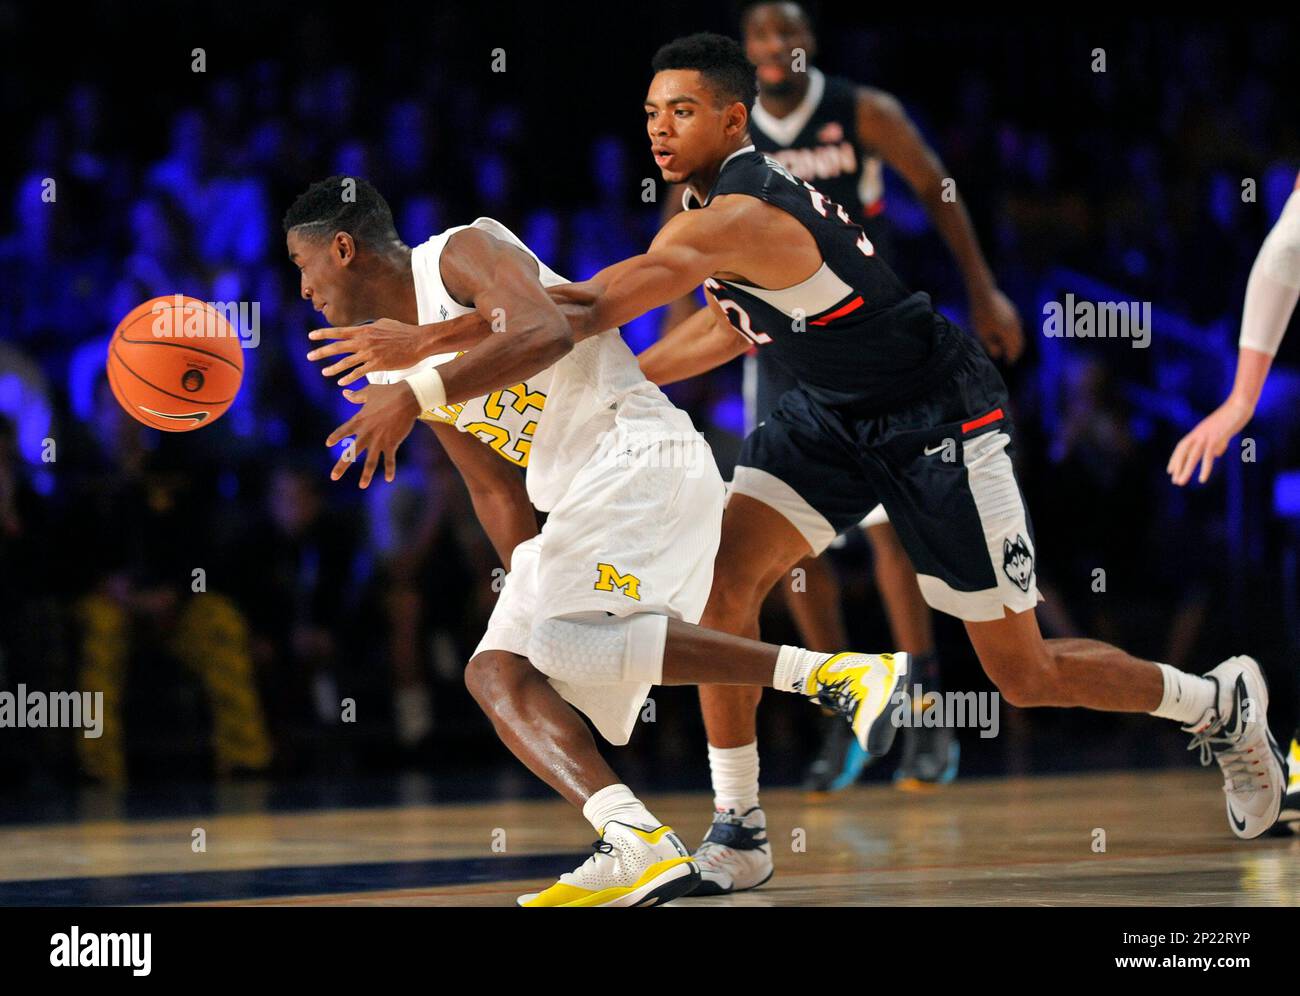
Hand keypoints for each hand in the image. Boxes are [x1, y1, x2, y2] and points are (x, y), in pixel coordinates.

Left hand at [307, 318, 428, 386]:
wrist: (418, 341)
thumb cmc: (403, 331)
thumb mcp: (383, 323)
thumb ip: (369, 327)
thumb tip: (362, 327)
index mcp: (364, 330)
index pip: (339, 332)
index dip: (323, 334)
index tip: (311, 336)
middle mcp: (364, 341)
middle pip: (337, 347)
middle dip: (321, 352)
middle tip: (309, 356)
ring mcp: (370, 354)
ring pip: (346, 362)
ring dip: (333, 368)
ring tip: (324, 372)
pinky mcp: (378, 365)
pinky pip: (359, 373)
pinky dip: (349, 377)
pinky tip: (341, 382)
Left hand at [325, 381, 421, 487]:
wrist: (407, 397)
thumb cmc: (388, 392)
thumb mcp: (369, 391)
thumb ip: (356, 396)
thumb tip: (344, 393)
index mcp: (359, 420)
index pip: (342, 431)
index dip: (335, 437)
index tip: (328, 443)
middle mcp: (366, 433)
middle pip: (351, 453)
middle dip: (341, 466)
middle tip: (333, 477)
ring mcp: (379, 440)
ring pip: (370, 461)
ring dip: (366, 475)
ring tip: (362, 485)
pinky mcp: (392, 443)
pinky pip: (390, 459)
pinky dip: (390, 469)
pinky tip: (390, 479)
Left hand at [969, 286, 1024, 362]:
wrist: (984, 294)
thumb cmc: (980, 315)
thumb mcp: (982, 333)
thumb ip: (990, 345)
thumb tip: (997, 354)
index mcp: (1008, 332)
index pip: (1013, 349)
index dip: (1012, 357)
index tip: (1009, 363)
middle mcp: (1015, 325)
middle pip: (1019, 342)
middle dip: (1016, 351)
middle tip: (1011, 358)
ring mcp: (1015, 317)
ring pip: (1019, 334)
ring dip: (1016, 343)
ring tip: (1009, 348)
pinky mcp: (1013, 311)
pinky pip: (1017, 327)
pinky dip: (1015, 334)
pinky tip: (1008, 336)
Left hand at [1167, 397, 1254, 485]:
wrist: (1240, 405)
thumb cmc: (1233, 417)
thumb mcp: (1223, 432)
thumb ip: (1218, 443)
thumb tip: (1216, 454)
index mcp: (1199, 431)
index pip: (1182, 446)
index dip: (1176, 458)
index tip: (1170, 470)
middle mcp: (1199, 433)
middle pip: (1183, 451)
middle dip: (1178, 466)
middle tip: (1175, 481)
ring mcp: (1206, 435)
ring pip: (1192, 455)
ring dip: (1185, 470)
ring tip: (1180, 482)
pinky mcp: (1216, 438)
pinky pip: (1208, 456)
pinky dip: (1204, 469)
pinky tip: (1202, 480)